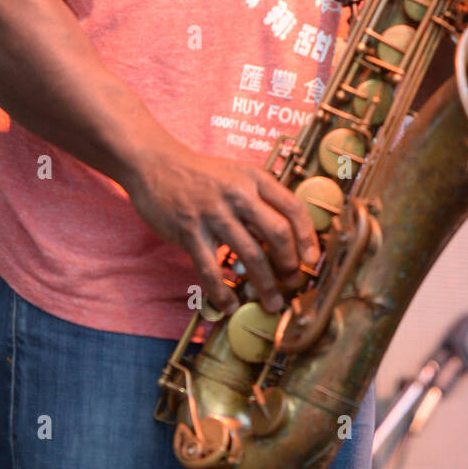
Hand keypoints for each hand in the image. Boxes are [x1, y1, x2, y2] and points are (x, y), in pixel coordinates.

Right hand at [126, 144, 319, 314]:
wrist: (155, 164)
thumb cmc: (201, 174)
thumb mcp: (237, 174)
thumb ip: (260, 198)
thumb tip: (286, 234)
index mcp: (254, 178)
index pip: (292, 207)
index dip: (307, 237)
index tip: (312, 259)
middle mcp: (238, 194)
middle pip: (277, 233)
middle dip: (289, 264)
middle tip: (292, 282)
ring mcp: (213, 213)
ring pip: (250, 255)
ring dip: (265, 285)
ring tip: (273, 303)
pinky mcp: (189, 231)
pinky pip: (211, 269)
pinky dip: (223, 292)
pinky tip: (230, 305)